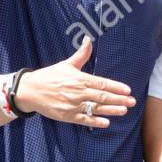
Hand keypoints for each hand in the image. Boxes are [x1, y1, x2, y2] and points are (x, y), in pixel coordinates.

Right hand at [14, 39, 135, 126]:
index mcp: (79, 78)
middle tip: (132, 102)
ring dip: (111, 110)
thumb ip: (81, 54)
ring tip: (124, 111)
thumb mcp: (66, 64)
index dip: (116, 87)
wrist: (30, 91)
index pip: (102, 83)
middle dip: (119, 99)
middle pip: (102, 96)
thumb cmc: (49, 76)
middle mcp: (78, 92)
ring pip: (96, 108)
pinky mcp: (67, 115)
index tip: (127, 90)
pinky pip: (84, 119)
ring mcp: (72, 105)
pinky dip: (95, 121)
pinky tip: (106, 122)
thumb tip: (88, 39)